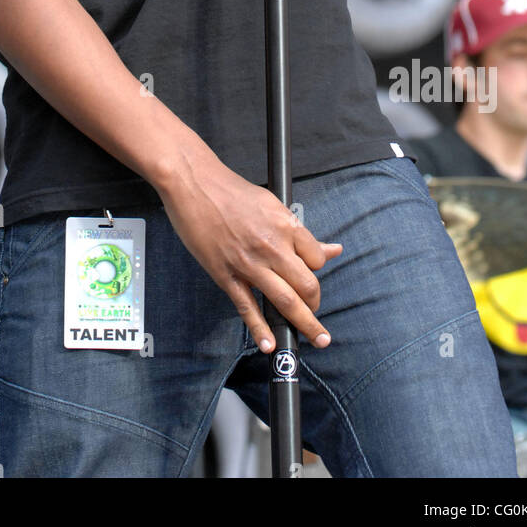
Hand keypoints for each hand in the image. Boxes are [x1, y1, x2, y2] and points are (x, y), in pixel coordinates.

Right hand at [156, 147, 341, 350]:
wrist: (194, 183)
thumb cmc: (231, 190)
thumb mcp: (273, 204)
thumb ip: (300, 233)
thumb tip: (332, 250)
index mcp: (286, 225)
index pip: (317, 260)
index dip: (317, 272)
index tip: (311, 277)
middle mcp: (272, 246)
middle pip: (307, 286)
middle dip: (315, 306)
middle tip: (316, 315)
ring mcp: (249, 263)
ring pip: (285, 302)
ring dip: (305, 324)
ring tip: (316, 338)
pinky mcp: (226, 274)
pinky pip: (248, 308)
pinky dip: (260, 329)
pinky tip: (269, 343)